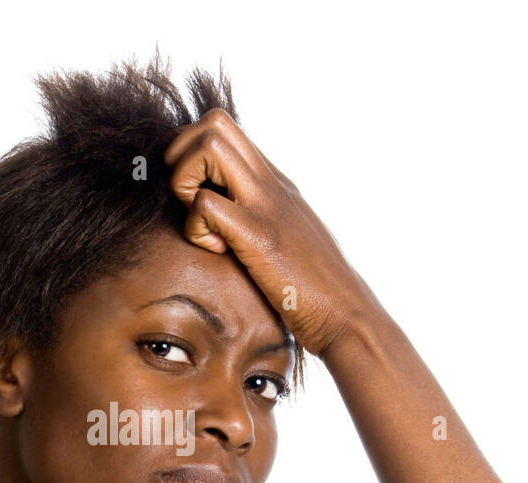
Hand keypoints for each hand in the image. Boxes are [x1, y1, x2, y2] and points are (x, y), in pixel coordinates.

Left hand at [163, 108, 387, 357]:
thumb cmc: (314, 289)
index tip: (195, 200)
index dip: (192, 156)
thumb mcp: (286, 239)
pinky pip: (206, 206)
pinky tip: (217, 253)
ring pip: (208, 146)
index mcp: (274, 182)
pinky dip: (195, 228)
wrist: (347, 316)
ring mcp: (267, 205)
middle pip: (214, 121)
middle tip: (187, 203)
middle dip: (181, 156)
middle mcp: (270, 183)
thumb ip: (261, 218)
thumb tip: (231, 221)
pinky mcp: (261, 237)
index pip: (223, 131)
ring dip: (185, 181)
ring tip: (199, 223)